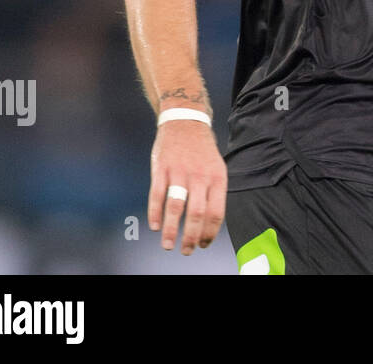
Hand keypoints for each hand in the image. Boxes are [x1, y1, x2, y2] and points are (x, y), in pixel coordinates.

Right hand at [148, 119, 227, 253]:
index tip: (203, 244)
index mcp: (217, 178)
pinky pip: (157, 195)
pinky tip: (155, 226)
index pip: (216, 212)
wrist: (186, 121)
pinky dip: (155, 213)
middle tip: (187, 251)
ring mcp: (179, 172)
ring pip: (175, 207)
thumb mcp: (217, 167)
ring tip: (168, 245)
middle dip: (191, 237)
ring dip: (171, 230)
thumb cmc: (202, 151)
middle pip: (196, 214)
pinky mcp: (161, 168)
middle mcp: (200, 176)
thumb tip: (210, 224)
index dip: (209, 232)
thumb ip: (214, 193)